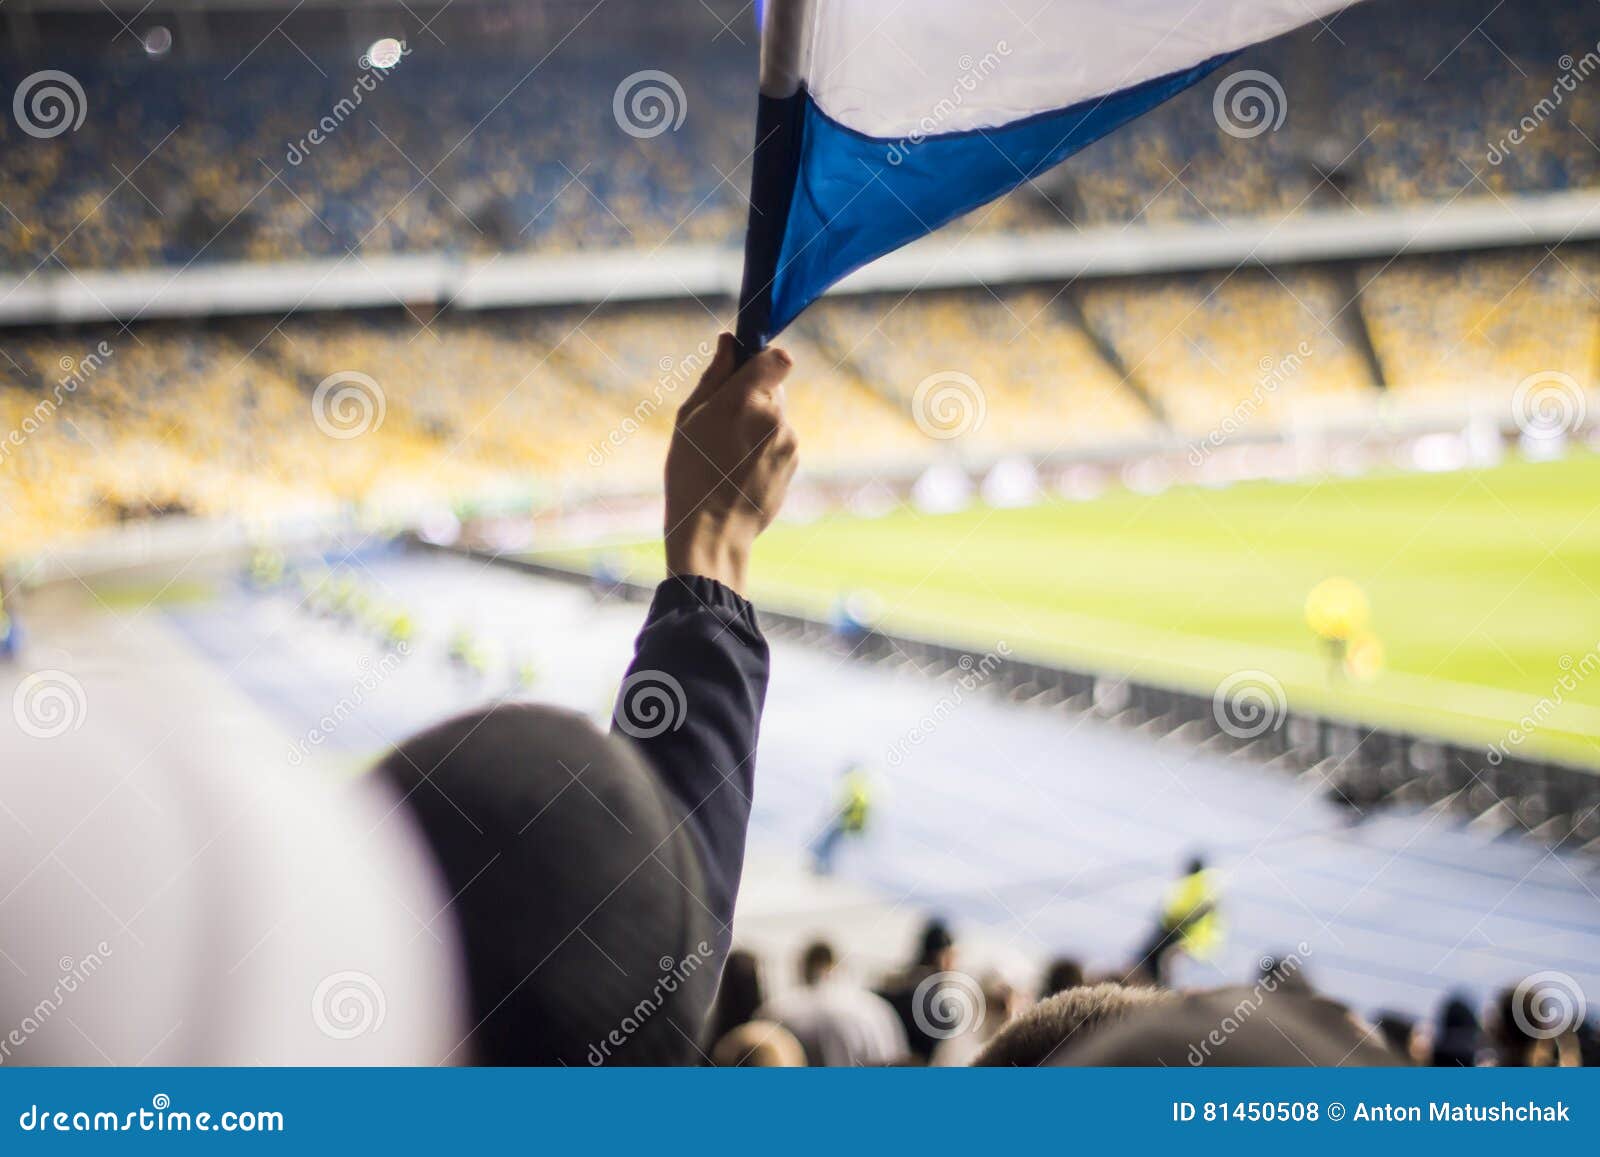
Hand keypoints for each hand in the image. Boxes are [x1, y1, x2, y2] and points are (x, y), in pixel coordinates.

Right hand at [664, 334, 798, 595]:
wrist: (712, 532)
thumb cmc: (690, 474)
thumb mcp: (689, 419)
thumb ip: (714, 376)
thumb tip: (728, 343)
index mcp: (747, 398)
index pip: (776, 357)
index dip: (762, 359)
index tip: (744, 369)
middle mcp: (775, 417)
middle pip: (774, 388)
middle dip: (752, 396)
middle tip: (720, 422)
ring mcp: (789, 442)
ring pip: (776, 417)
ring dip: (756, 425)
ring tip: (726, 454)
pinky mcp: (793, 464)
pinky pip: (779, 443)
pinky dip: (763, 449)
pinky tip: (738, 470)